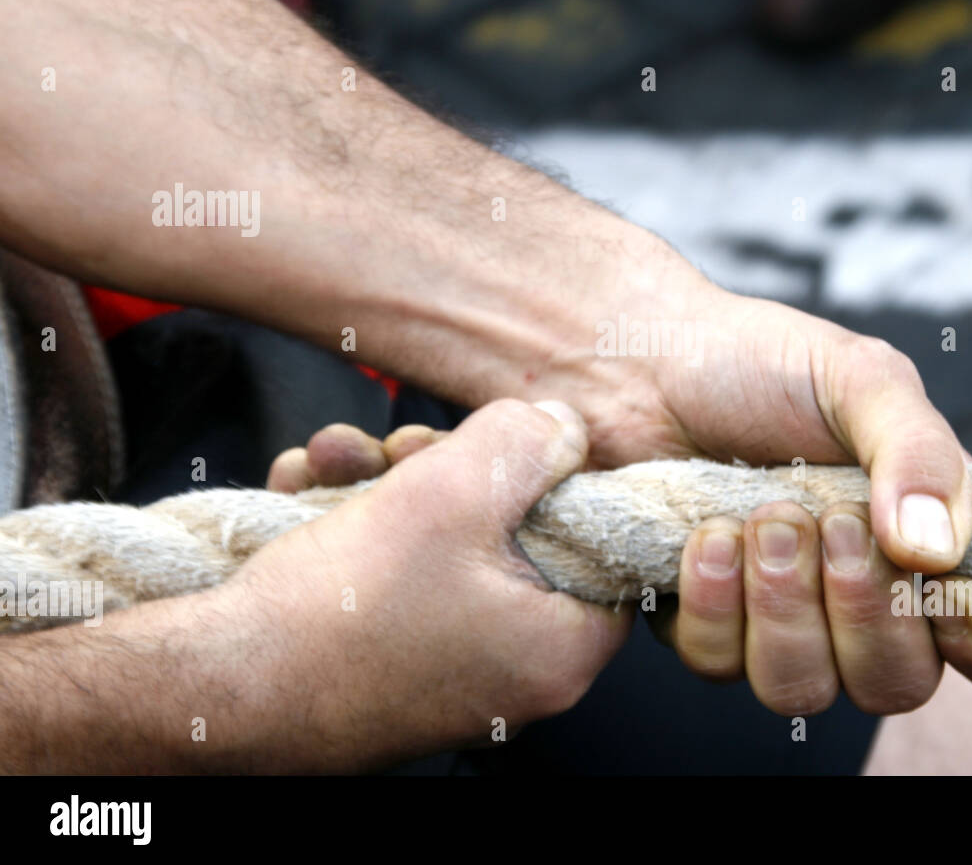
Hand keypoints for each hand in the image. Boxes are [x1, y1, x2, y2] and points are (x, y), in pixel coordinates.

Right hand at [222, 399, 631, 767]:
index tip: (519, 453)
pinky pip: (398, 578)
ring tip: (334, 461)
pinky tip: (310, 491)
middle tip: (405, 449)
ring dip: (388, 486)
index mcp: (559, 648)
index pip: (605, 553)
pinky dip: (358, 528)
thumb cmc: (340, 612)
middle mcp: (513, 671)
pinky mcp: (390, 661)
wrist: (218, 688)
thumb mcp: (454, 491)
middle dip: (449, 470)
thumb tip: (564, 430)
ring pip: (444, 547)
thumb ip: (527, 444)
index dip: (564, 486)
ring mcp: (449, 669)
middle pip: (514, 537)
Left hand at [529, 284, 971, 715]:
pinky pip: (719, 664)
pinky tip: (707, 535)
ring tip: (764, 518)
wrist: (644, 359)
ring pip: (806, 690)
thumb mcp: (861, 379)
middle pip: (898, 683)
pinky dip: (714, 601)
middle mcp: (862, 598)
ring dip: (786, 609)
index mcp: (928, 544)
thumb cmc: (763, 363)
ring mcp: (782, 620)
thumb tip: (939, 552)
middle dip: (867, 610)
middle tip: (831, 521)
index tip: (941, 580)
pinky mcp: (705, 625)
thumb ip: (920, 453)